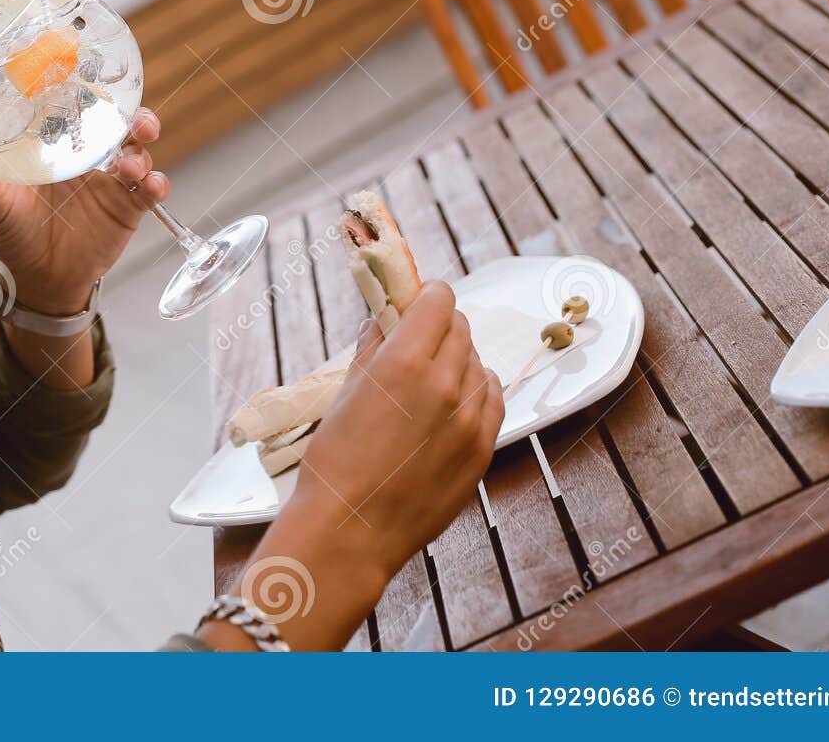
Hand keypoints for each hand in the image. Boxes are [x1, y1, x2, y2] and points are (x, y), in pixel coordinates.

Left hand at [0, 107, 167, 314]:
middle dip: (136, 119)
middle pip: (121, 129)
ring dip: (142, 154)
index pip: (82, 114)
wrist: (38, 280)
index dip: (96, 98)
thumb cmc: (14, 235)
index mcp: (60, 151)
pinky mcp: (127, 210)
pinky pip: (149, 193)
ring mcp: (111, 185)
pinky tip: (151, 186)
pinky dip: (156, 185)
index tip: (99, 87)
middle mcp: (89, 162)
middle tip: (138, 122)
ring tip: (131, 165)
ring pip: (139, 156)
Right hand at [207, 282, 502, 650]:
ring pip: (479, 364)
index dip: (425, 297)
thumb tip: (380, 324)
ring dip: (459, 361)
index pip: (438, 300)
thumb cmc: (335, 464)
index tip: (415, 305)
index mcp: (405, 361)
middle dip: (440, 327)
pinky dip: (478, 392)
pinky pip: (493, 401)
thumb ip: (370, 351)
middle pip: (461, 328)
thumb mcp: (344, 395)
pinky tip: (458, 401)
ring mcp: (470, 419)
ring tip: (433, 380)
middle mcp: (446, 383)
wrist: (352, 530)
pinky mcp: (482, 450)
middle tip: (419, 341)